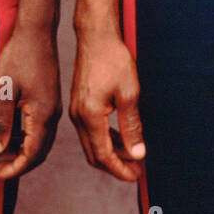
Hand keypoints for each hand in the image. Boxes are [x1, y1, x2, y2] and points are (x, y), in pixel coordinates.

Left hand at [0, 24, 60, 179]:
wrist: (36, 32)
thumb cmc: (19, 57)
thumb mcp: (4, 89)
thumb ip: (0, 121)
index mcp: (42, 114)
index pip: (31, 155)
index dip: (13, 169)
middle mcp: (51, 114)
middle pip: (38, 153)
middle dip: (18, 164)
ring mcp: (52, 107)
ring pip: (40, 141)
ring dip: (21, 152)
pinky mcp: (49, 100)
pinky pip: (40, 128)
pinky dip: (26, 139)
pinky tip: (9, 135)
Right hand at [69, 29, 145, 181]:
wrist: (96, 37)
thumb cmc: (113, 60)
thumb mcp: (129, 93)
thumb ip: (131, 126)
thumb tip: (137, 152)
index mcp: (89, 115)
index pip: (104, 155)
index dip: (120, 169)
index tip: (136, 176)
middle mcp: (78, 117)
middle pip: (95, 154)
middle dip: (116, 166)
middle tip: (136, 170)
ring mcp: (77, 111)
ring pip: (92, 144)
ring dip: (111, 154)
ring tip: (133, 157)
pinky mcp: (80, 105)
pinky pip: (91, 131)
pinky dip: (106, 140)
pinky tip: (122, 139)